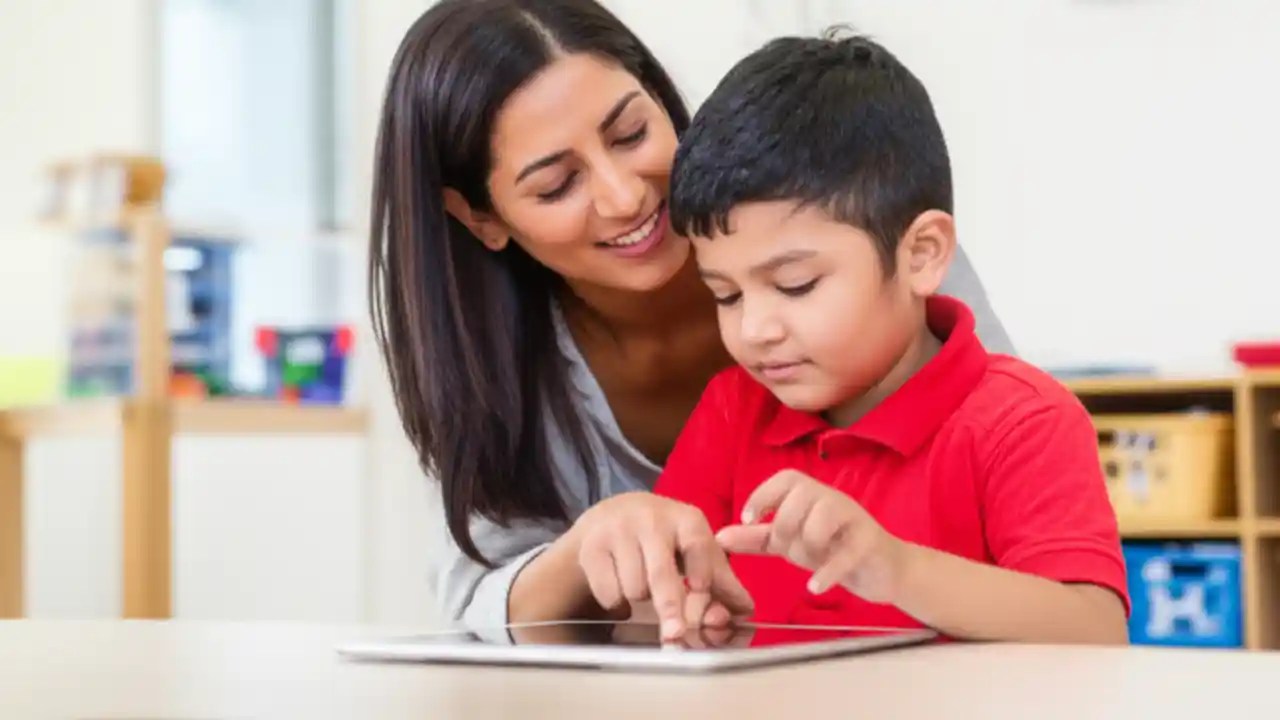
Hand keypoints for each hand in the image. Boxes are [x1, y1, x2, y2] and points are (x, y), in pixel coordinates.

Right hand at [570, 492, 753, 639]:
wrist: (612, 514)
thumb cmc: (664, 537)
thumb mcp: (694, 547)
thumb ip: (719, 579)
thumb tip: (746, 609)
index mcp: (685, 518)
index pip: (698, 548)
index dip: (702, 576)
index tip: (702, 595)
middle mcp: (651, 519)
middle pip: (662, 574)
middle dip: (670, 608)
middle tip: (675, 635)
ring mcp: (618, 531)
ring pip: (635, 588)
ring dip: (641, 600)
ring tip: (642, 586)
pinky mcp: (591, 547)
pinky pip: (609, 592)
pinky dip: (617, 601)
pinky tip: (619, 585)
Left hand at [715, 470, 911, 603]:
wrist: (883, 571)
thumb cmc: (833, 550)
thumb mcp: (790, 543)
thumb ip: (756, 538)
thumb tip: (719, 536)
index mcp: (811, 496)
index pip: (785, 479)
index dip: (763, 496)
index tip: (749, 519)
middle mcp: (832, 500)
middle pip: (801, 495)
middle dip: (785, 525)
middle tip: (785, 548)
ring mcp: (854, 519)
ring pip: (823, 515)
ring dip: (808, 542)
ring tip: (807, 562)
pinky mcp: (870, 543)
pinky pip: (847, 552)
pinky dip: (827, 571)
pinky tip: (815, 586)